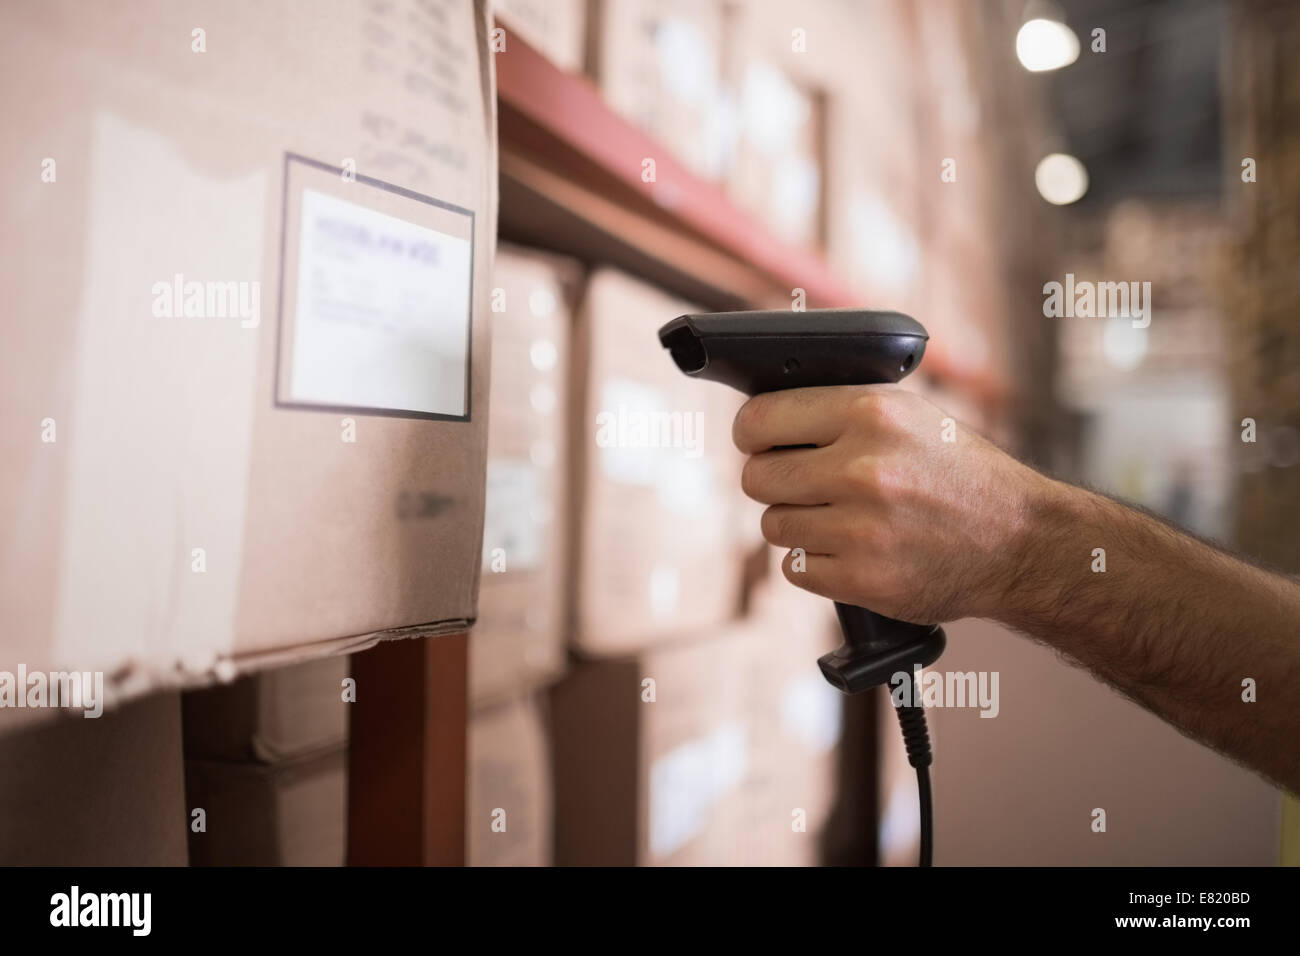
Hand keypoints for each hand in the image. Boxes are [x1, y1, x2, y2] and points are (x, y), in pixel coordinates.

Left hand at [732, 385, 1050, 622]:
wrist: (1021, 542)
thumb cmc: (960, 474)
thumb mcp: (911, 416)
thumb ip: (841, 411)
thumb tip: (766, 418)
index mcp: (872, 414)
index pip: (760, 419)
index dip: (751, 434)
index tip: (756, 442)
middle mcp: (863, 468)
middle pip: (757, 477)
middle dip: (773, 483)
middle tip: (803, 487)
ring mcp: (861, 528)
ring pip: (773, 525)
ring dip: (797, 525)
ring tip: (840, 520)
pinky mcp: (863, 579)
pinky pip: (796, 569)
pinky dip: (815, 564)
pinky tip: (852, 550)